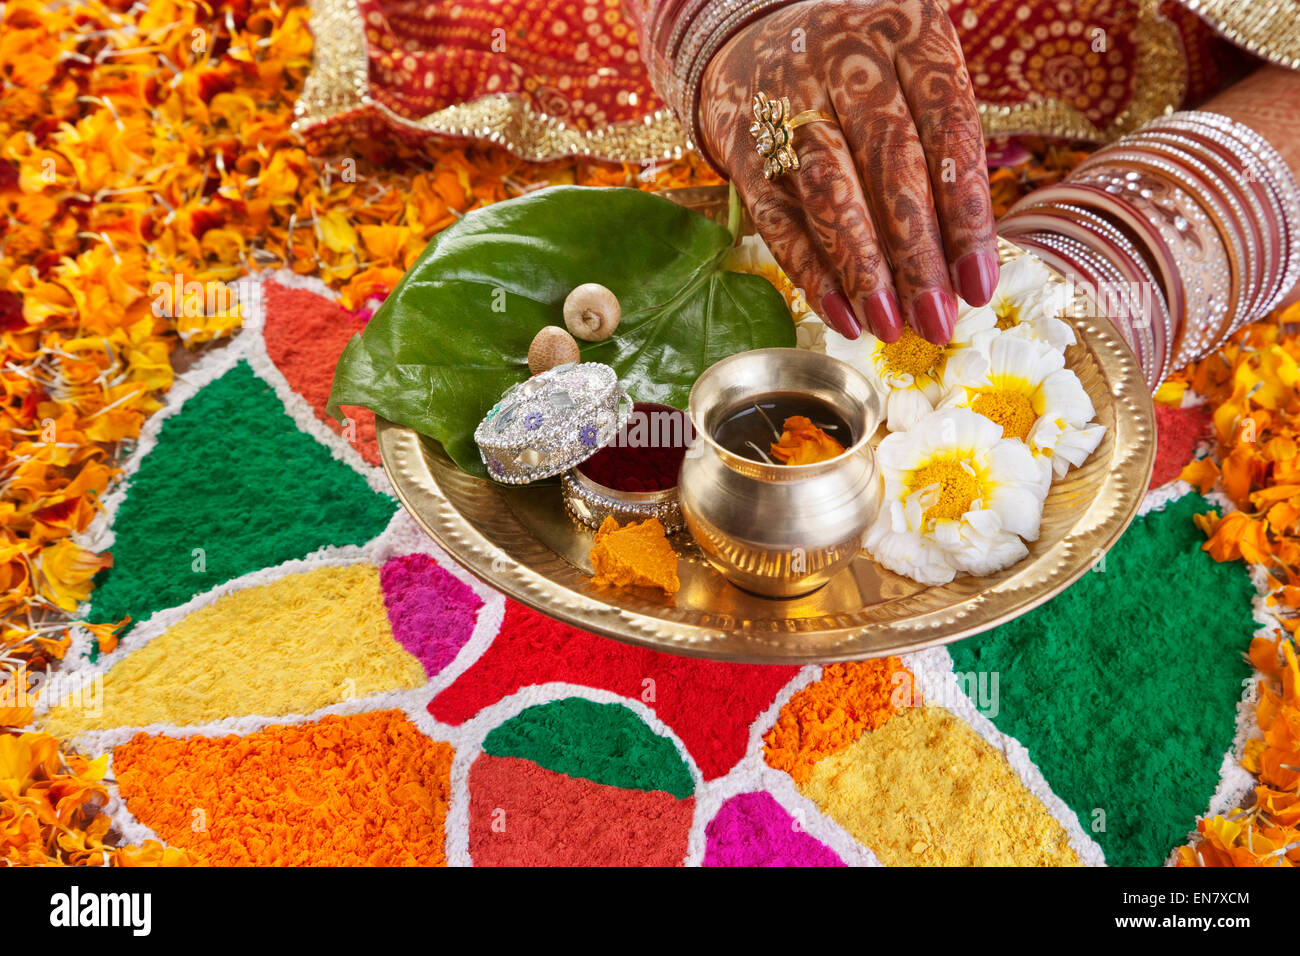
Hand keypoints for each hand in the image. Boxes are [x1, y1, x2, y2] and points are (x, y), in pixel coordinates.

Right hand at [699, 0, 997, 343]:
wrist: (754, 39)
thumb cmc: (864, 75)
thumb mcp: (916, 77)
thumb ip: (945, 153)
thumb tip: (966, 272)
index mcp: (908, 29)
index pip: (949, 129)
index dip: (966, 216)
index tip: (978, 286)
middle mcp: (847, 55)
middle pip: (889, 163)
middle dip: (917, 255)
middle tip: (938, 321)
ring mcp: (789, 99)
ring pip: (830, 191)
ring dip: (862, 269)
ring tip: (889, 326)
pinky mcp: (745, 145)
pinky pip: (779, 217)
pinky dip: (811, 273)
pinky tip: (843, 316)